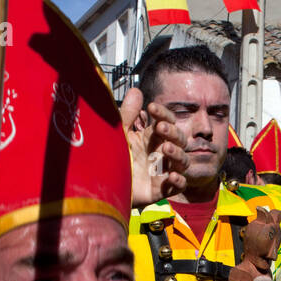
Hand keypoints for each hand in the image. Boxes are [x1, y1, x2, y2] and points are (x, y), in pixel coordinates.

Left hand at [120, 87, 187, 207]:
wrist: (97, 185)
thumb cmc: (108, 159)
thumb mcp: (117, 134)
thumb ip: (127, 115)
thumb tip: (136, 90)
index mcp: (150, 139)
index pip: (167, 123)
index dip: (163, 115)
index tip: (152, 108)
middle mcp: (158, 154)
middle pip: (179, 140)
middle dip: (173, 132)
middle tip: (160, 127)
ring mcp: (160, 172)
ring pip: (182, 162)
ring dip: (178, 154)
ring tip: (166, 149)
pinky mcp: (159, 191)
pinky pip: (177, 186)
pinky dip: (179, 181)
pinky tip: (172, 176)